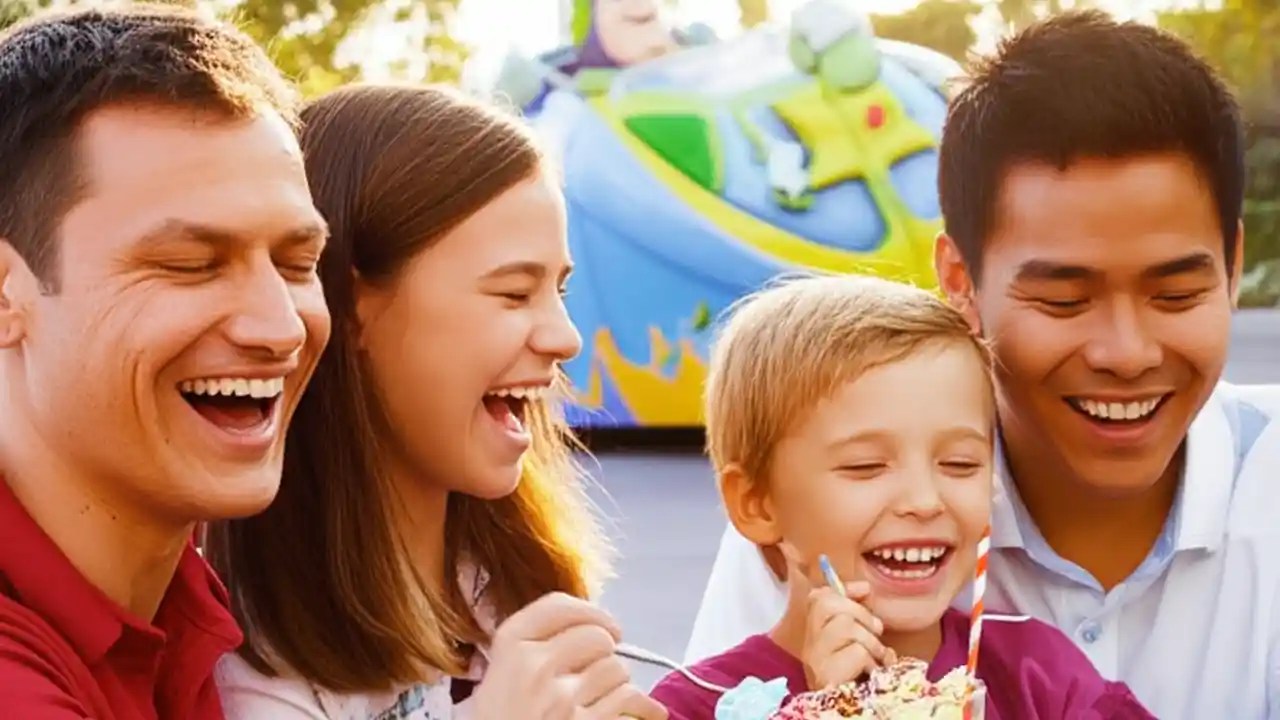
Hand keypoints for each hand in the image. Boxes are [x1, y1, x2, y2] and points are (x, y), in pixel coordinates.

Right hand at [470, 593, 667, 719]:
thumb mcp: (496, 680)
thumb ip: (530, 650)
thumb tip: (585, 628)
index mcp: (510, 648)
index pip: (558, 607)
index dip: (589, 611)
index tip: (602, 622)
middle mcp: (537, 667)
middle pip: (597, 635)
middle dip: (605, 649)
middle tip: (600, 664)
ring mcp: (564, 699)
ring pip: (616, 668)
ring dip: (617, 680)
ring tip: (603, 694)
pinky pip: (630, 699)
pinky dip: (644, 706)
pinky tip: (650, 711)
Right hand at [802, 582, 892, 690]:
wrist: (850, 713)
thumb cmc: (861, 680)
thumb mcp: (861, 644)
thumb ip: (860, 618)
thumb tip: (864, 588)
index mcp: (817, 634)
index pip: (817, 597)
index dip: (841, 590)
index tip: (863, 593)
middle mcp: (810, 645)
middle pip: (827, 604)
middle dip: (860, 614)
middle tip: (874, 634)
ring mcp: (815, 659)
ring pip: (845, 626)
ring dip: (871, 643)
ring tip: (875, 661)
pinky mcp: (826, 675)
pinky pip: (857, 652)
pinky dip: (872, 662)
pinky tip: (869, 676)